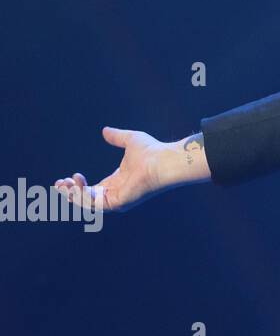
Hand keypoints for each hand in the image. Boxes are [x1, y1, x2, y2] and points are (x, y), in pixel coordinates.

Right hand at [54, 127, 171, 212]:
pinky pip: (94, 205)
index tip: (67, 177)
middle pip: (86, 199)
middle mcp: (116, 193)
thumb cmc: (152, 151)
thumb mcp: (130, 140)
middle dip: (70, 193)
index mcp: (117, 182)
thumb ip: (117, 137)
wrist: (163, 160)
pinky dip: (82, 196)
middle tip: (59, 183)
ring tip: (64, 183)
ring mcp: (117, 200)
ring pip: (87, 204)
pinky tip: (75, 184)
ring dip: (73, 195)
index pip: (91, 189)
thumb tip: (105, 130)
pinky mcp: (118, 203)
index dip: (77, 185)